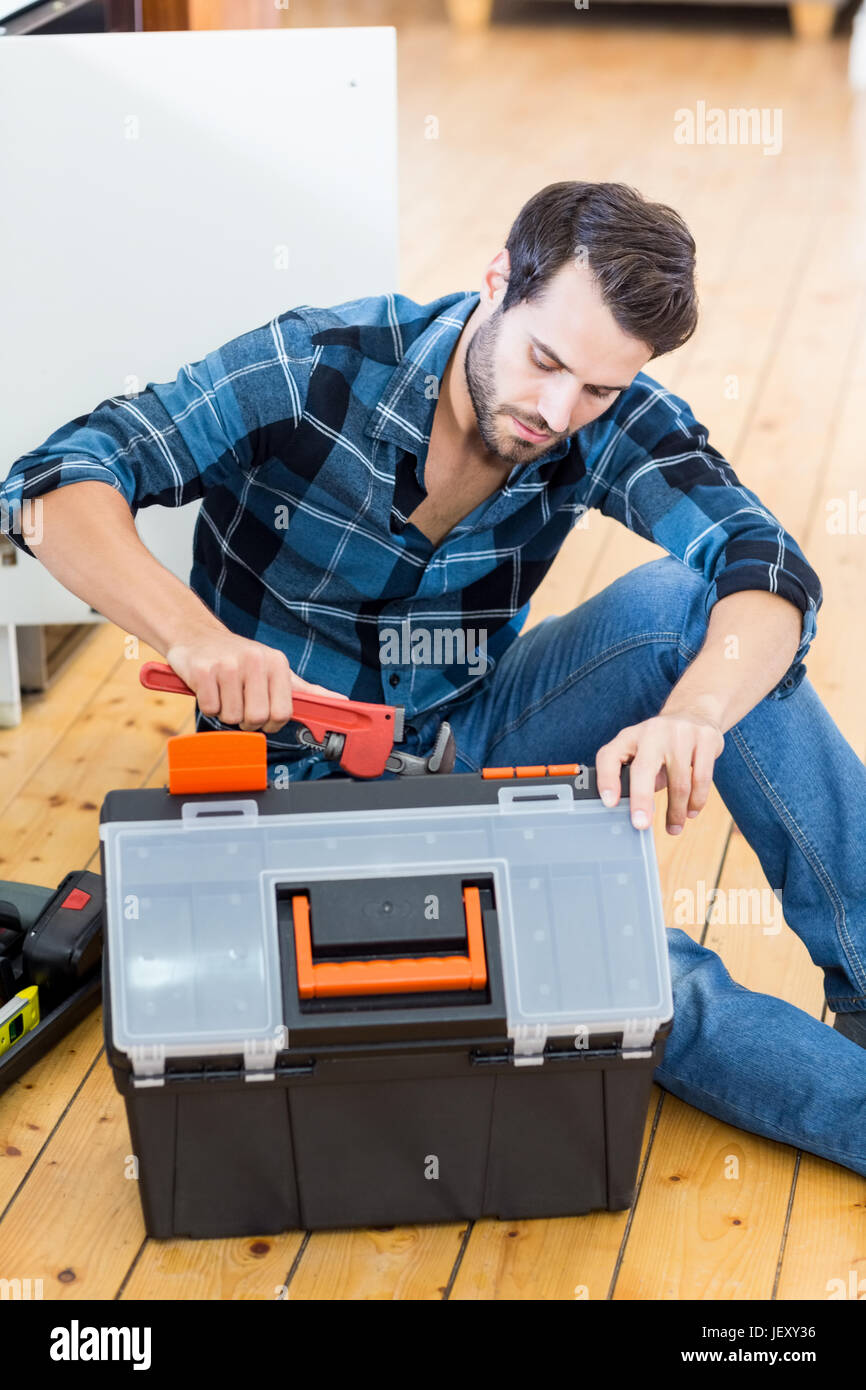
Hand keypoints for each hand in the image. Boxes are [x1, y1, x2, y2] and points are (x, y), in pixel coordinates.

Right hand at [166, 626, 347, 732]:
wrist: (199, 636)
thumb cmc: (241, 658)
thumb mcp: (277, 670)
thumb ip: (306, 690)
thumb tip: (339, 701)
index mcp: (277, 663)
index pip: (282, 713)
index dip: (271, 723)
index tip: (263, 716)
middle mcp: (255, 661)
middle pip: (257, 718)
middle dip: (246, 720)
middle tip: (240, 705)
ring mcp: (228, 665)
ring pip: (231, 716)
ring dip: (225, 712)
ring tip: (224, 693)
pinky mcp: (203, 670)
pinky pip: (209, 708)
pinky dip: (208, 705)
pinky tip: (210, 688)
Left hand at [595, 712, 724, 833]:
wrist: (694, 713)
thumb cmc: (660, 744)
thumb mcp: (642, 753)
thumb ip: (636, 777)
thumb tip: (638, 812)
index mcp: (629, 736)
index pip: (610, 756)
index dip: (607, 780)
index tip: (610, 804)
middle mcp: (652, 731)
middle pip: (644, 769)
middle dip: (641, 800)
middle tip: (640, 825)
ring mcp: (681, 733)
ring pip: (678, 782)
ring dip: (676, 810)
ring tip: (674, 827)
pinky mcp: (706, 739)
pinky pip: (701, 778)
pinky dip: (696, 801)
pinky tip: (691, 812)